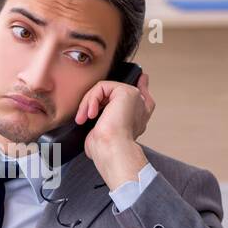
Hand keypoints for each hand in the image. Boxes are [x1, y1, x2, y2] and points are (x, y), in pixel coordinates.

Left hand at [76, 71, 154, 187]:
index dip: (142, 85)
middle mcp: (141, 106)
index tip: (142, 78)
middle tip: (83, 115)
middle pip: (114, 91)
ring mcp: (135, 98)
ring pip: (104, 89)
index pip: (144, 95)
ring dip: (88, 103)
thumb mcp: (103, 133)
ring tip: (83, 118)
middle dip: (94, 99)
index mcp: (140, 117)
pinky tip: (90, 114)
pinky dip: (91, 99)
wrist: (113, 150)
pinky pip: (101, 87)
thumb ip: (103, 120)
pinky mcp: (126, 92)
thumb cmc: (108, 148)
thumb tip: (93, 113)